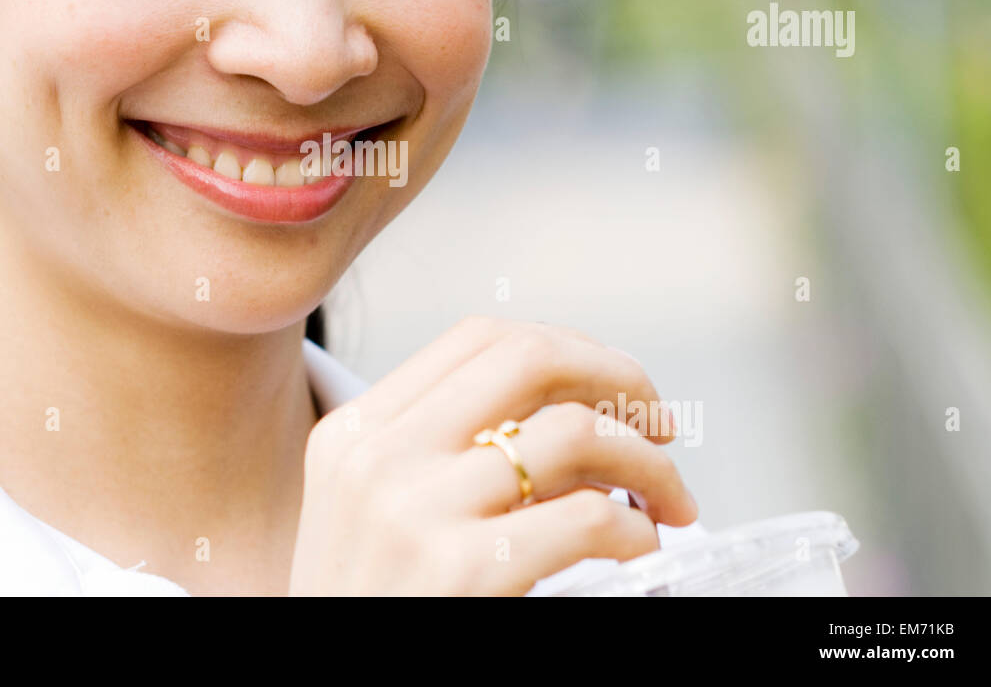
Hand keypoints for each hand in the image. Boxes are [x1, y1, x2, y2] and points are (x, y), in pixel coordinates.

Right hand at [289, 316, 698, 594]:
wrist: (326, 686)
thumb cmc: (370, 609)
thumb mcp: (363, 509)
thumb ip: (431, 452)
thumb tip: (563, 413)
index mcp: (355, 433)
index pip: (480, 338)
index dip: (569, 349)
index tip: (608, 385)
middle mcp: (380, 459)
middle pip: (530, 359)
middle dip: (619, 379)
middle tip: (657, 423)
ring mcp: (416, 514)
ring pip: (575, 433)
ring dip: (648, 464)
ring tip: (663, 500)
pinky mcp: (464, 575)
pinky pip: (587, 519)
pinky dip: (637, 531)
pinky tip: (636, 548)